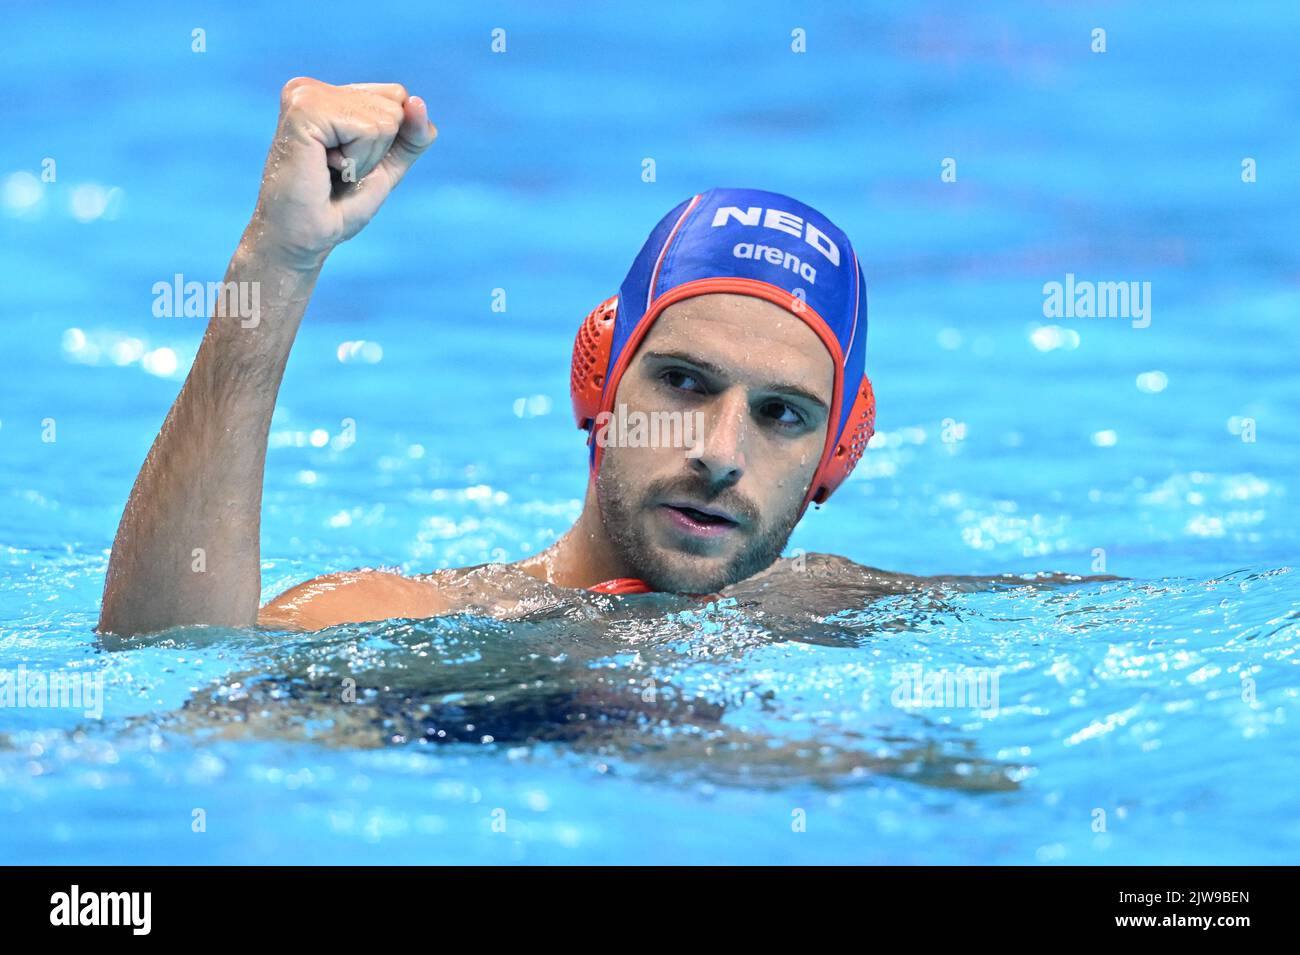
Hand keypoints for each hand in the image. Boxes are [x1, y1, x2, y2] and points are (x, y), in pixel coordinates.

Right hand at [248, 77, 437, 270]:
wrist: (303, 238)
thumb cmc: (336, 207)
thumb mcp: (387, 166)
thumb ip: (412, 135)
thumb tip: (417, 102)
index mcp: (326, 94)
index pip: (397, 97)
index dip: (388, 142)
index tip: (348, 163)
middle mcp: (311, 87)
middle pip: (395, 107)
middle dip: (377, 152)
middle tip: (337, 172)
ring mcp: (305, 94)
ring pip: (386, 119)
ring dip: (365, 159)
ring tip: (330, 172)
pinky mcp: (305, 109)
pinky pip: (368, 130)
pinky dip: (357, 161)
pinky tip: (325, 168)